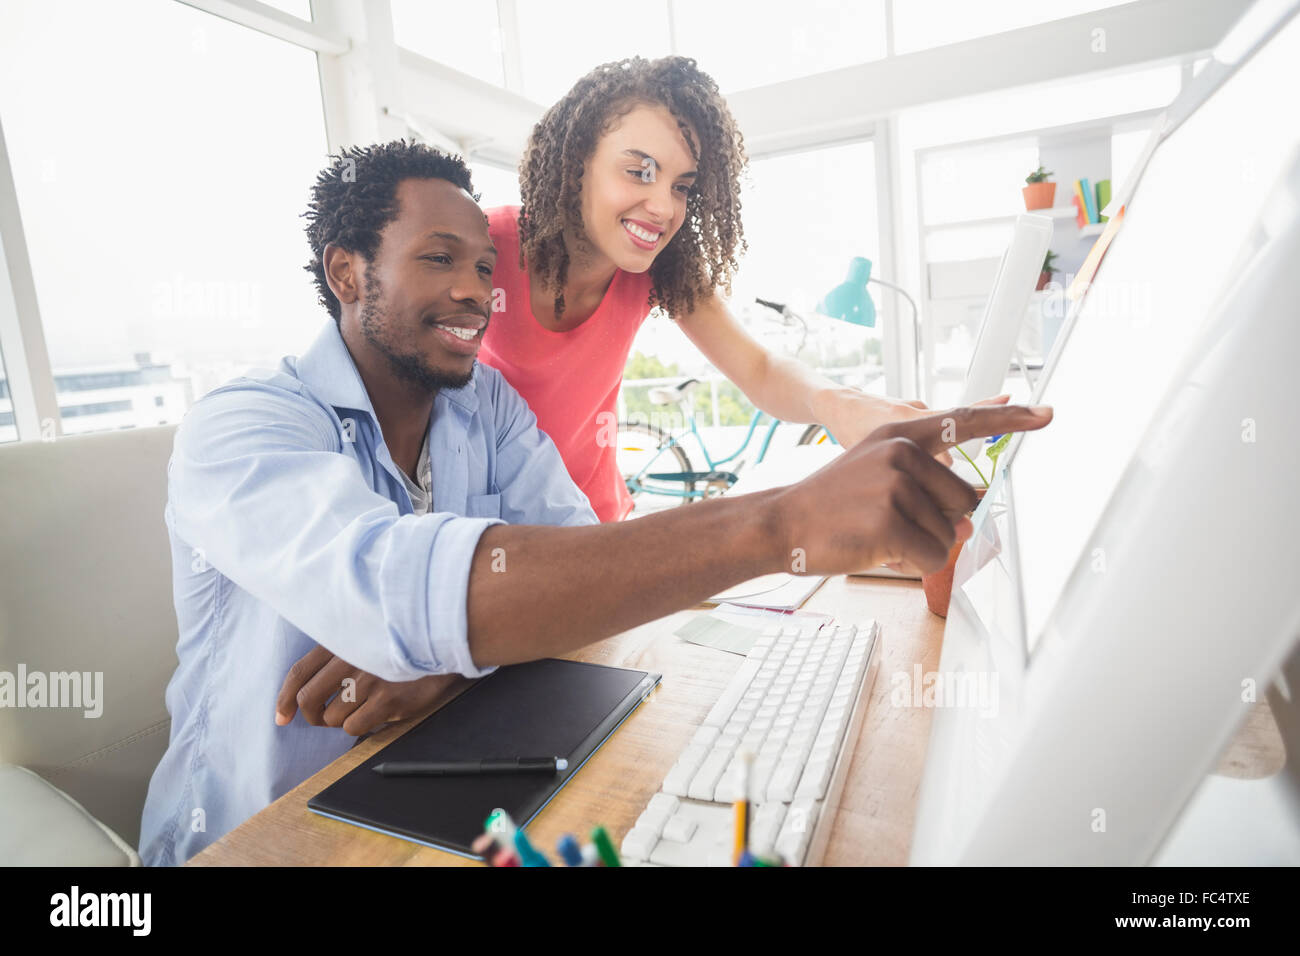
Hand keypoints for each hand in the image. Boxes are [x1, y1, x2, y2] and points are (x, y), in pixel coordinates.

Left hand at [275, 644, 460, 735]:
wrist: (444, 643)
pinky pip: (355, 726)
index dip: (285, 699)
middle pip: (309, 699)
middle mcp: (350, 658)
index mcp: (341, 641)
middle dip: (310, 716)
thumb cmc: (401, 645)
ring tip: (364, 707)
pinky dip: (360, 726)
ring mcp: (368, 680)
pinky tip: (377, 712)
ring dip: (342, 719)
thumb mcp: (364, 638)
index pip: (300, 673)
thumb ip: (337, 658)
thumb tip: (306, 696)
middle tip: (320, 719)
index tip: (282, 717)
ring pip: (332, 717)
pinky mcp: (387, 699)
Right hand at [768, 404, 1051, 576]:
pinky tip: (877, 549)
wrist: (782, 523)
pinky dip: (911, 564)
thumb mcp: (877, 476)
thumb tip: (969, 522)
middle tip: (891, 522)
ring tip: (877, 534)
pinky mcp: (890, 521)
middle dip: (939, 523)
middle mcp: (902, 452)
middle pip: (966, 501)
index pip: (964, 422)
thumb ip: (927, 487)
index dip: (1009, 419)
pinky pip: (931, 557)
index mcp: (901, 434)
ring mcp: (896, 486)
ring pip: (950, 533)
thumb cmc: (832, 505)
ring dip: (921, 545)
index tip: (1045, 414)